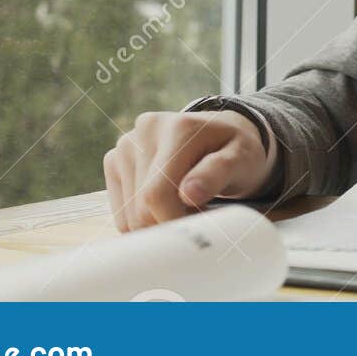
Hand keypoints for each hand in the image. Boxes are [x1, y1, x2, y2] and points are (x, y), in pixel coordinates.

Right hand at [103, 110, 270, 231]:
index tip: (199, 227)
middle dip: (168, 222)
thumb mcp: (242, 160)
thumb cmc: (235, 152)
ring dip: (156, 221)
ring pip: (127, 214)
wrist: (223, 135)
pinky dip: (141, 218)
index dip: (174, 221)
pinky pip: (119, 210)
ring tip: (184, 206)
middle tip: (197, 215)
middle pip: (140, 207)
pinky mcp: (114, 159)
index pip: (157, 194)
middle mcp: (146, 130)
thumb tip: (189, 194)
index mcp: (179, 128)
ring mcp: (126, 143)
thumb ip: (218, 173)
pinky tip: (165, 202)